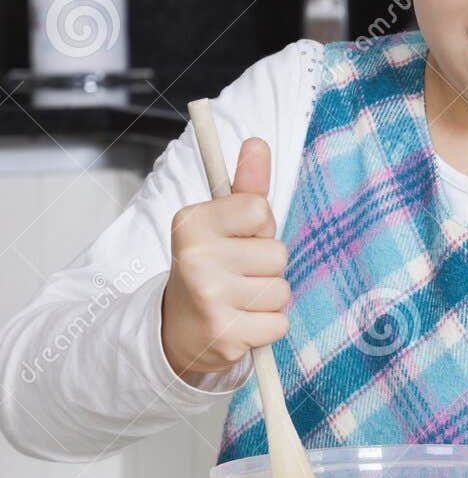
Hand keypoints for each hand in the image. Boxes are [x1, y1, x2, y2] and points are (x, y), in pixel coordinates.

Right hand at [161, 136, 289, 381]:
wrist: (177, 328)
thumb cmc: (210, 266)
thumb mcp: (219, 222)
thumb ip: (244, 185)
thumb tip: (258, 143)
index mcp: (192, 223)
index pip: (261, 210)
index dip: (259, 227)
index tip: (237, 238)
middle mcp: (196, 258)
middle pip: (277, 254)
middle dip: (266, 266)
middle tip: (237, 274)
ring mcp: (210, 298)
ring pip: (281, 290)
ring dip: (268, 297)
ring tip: (239, 298)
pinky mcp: (225, 334)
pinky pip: (279, 323)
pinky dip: (267, 326)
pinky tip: (241, 322)